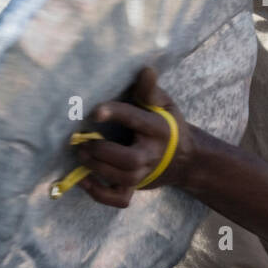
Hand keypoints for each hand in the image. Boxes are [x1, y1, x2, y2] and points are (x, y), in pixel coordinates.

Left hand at [76, 68, 188, 208]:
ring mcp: (144, 174)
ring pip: (122, 179)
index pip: (136, 120)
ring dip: (98, 169)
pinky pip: (119, 198)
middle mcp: (152, 153)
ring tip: (82, 154)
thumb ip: (150, 90)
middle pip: (129, 160)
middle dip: (103, 152)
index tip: (95, 111)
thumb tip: (145, 69)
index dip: (116, 114)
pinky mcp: (137, 187)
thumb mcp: (164, 104)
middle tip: (83, 142)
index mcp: (158, 128)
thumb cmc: (168, 124)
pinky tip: (84, 181)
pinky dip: (99, 194)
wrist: (185, 158)